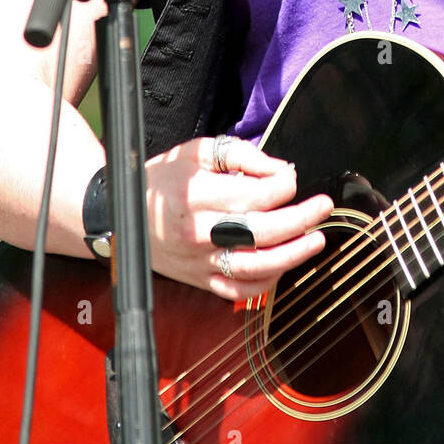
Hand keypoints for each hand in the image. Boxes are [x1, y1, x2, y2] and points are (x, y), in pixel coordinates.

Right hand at [145, 136, 332, 300]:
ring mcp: (198, 263)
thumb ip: (240, 155)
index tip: (292, 176)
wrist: (120, 216)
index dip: (283, 185)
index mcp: (196, 196)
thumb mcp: (196, 151)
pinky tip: (285, 265)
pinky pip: (239, 292)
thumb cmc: (162, 178)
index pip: (254, 195)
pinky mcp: (199, 282)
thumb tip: (280, 170)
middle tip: (324, 206)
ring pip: (255, 268)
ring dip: (293, 256)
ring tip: (317, 240)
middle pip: (261, 232)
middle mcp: (198, 233)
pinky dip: (266, 283)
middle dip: (301, 219)